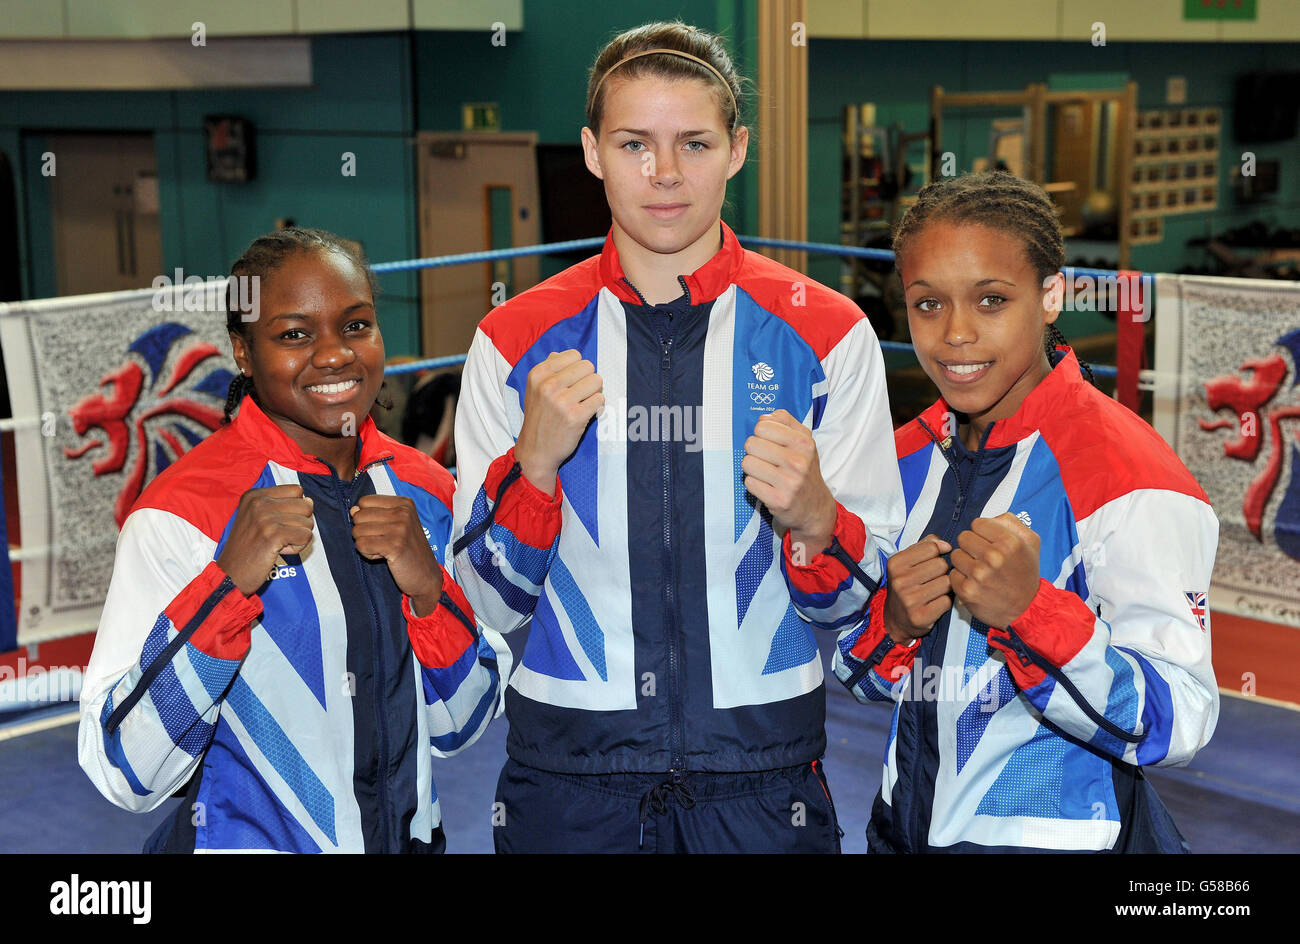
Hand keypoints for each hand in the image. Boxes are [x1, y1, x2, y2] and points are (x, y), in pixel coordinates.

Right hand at [215, 484, 314, 596]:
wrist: (230, 573)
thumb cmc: (248, 548)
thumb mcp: (256, 517)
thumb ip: (281, 506)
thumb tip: (310, 501)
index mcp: (255, 495)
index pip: (297, 490)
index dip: (295, 509)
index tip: (277, 524)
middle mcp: (259, 503)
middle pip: (306, 505)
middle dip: (299, 524)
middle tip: (278, 537)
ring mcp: (265, 518)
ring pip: (308, 522)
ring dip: (297, 538)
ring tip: (276, 545)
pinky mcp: (273, 535)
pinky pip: (306, 536)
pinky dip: (297, 547)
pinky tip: (279, 551)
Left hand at [350, 494, 443, 615]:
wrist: (426, 575)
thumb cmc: (409, 550)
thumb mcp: (395, 526)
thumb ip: (373, 514)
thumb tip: (353, 510)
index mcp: (404, 503)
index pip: (365, 501)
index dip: (366, 517)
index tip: (382, 529)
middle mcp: (403, 512)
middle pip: (359, 515)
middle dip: (364, 532)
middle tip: (382, 542)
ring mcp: (400, 528)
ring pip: (357, 531)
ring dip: (366, 544)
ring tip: (384, 549)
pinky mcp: (394, 546)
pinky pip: (361, 545)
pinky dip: (368, 554)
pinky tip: (383, 557)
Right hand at [514, 350, 603, 495]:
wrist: (536, 450)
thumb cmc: (539, 417)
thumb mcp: (535, 388)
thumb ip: (549, 368)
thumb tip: (563, 354)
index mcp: (538, 374)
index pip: (574, 355)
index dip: (577, 369)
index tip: (571, 383)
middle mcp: (548, 385)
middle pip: (588, 366)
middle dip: (588, 379)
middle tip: (580, 394)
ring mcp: (562, 401)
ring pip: (597, 381)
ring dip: (594, 392)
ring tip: (583, 403)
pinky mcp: (576, 416)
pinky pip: (600, 399)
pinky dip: (597, 406)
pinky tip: (585, 413)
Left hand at [741, 410, 837, 555]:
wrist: (815, 507)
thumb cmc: (805, 470)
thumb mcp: (804, 442)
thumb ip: (785, 422)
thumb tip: (763, 417)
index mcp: (804, 443)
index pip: (762, 426)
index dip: (761, 434)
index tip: (770, 444)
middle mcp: (798, 462)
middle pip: (751, 444)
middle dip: (755, 451)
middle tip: (767, 461)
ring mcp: (788, 482)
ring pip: (747, 463)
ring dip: (753, 469)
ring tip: (767, 474)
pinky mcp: (778, 500)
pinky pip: (749, 483)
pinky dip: (755, 484)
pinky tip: (767, 486)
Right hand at [883, 535, 953, 644]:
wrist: (897, 618)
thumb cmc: (906, 585)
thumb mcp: (908, 561)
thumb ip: (927, 545)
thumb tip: (946, 546)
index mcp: (895, 563)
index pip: (931, 548)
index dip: (936, 555)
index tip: (928, 564)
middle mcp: (899, 581)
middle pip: (941, 565)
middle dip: (941, 572)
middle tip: (931, 580)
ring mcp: (909, 599)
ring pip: (947, 582)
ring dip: (945, 587)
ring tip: (933, 591)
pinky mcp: (920, 616)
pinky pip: (947, 601)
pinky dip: (944, 602)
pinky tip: (934, 603)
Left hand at [949, 513, 1040, 628]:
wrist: (1026, 609)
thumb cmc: (1026, 574)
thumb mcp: (1030, 543)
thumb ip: (1011, 523)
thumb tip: (991, 518)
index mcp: (1009, 542)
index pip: (977, 523)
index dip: (982, 533)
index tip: (989, 543)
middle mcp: (993, 557)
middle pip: (963, 537)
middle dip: (971, 546)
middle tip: (982, 558)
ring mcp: (979, 574)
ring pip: (955, 555)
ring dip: (964, 562)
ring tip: (979, 571)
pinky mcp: (967, 590)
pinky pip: (952, 573)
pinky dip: (960, 578)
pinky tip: (974, 583)